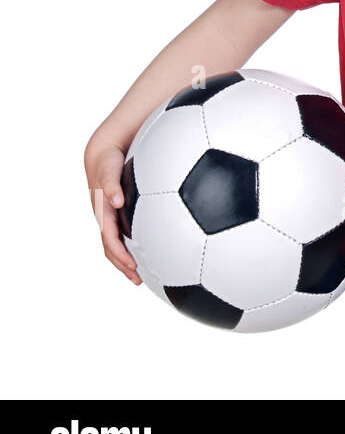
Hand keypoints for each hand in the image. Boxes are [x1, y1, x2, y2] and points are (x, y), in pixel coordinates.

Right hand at [84, 139, 141, 284]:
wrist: (104, 153)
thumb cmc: (108, 162)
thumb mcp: (108, 170)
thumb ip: (111, 184)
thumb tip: (117, 200)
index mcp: (103, 212)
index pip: (109, 239)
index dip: (119, 254)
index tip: (132, 266)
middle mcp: (107, 217)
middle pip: (112, 248)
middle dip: (123, 265)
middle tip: (139, 280)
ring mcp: (113, 217)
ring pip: (117, 243)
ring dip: (127, 259)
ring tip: (144, 274)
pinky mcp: (121, 213)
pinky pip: (125, 233)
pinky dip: (134, 245)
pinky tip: (152, 248)